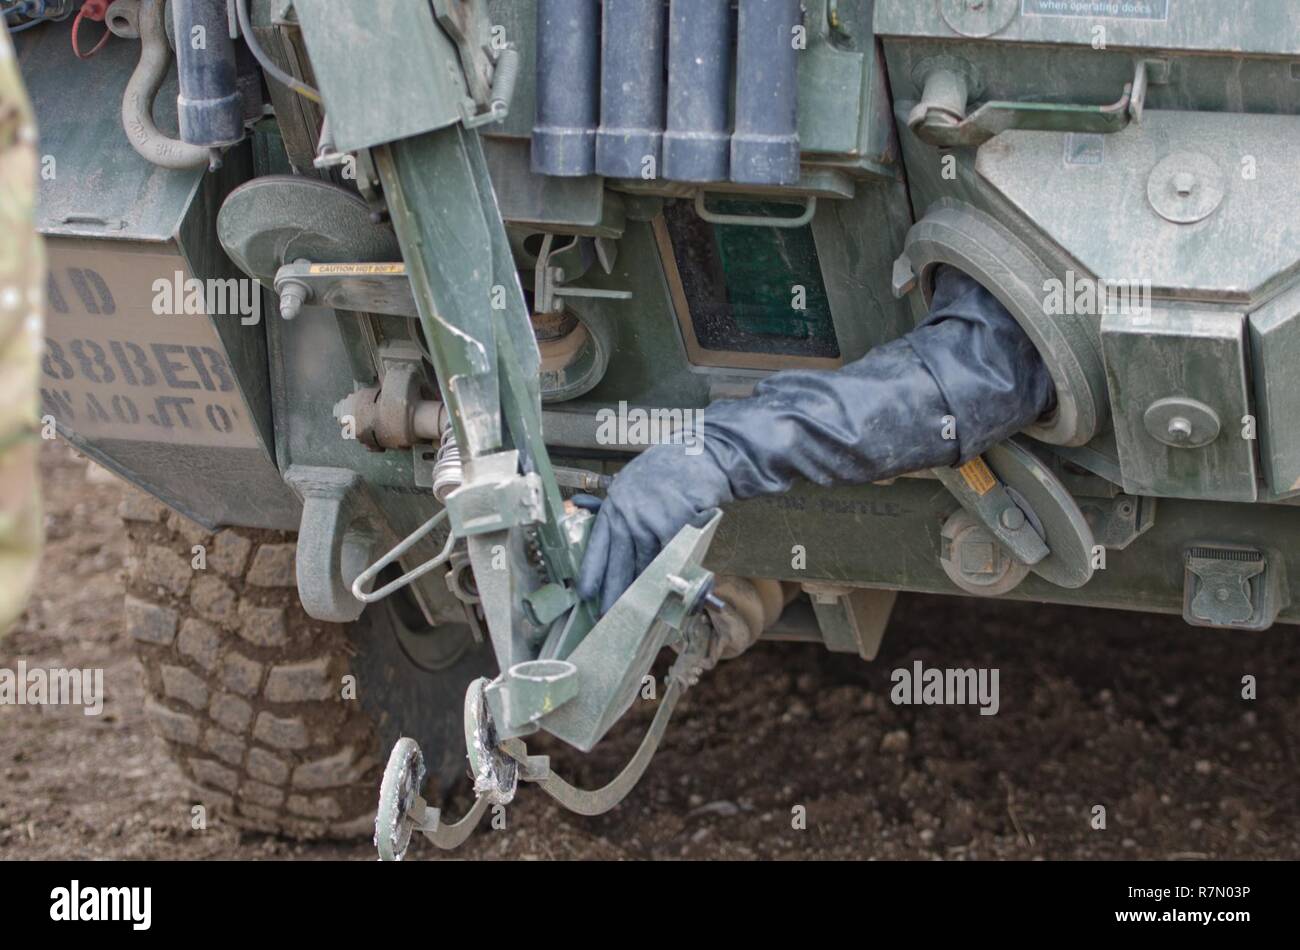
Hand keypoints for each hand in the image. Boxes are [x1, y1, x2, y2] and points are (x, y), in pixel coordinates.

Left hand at [575, 441, 731, 614]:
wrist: (701, 454)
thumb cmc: (668, 469)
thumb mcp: (634, 483)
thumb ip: (625, 511)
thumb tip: (615, 543)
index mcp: (615, 506)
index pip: (598, 545)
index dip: (592, 571)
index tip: (584, 593)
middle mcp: (629, 514)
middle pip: (620, 563)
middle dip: (615, 592)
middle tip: (609, 615)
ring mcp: (651, 520)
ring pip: (647, 565)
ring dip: (645, 589)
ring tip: (641, 609)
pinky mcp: (674, 525)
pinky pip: (673, 557)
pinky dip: (674, 572)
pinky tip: (670, 588)